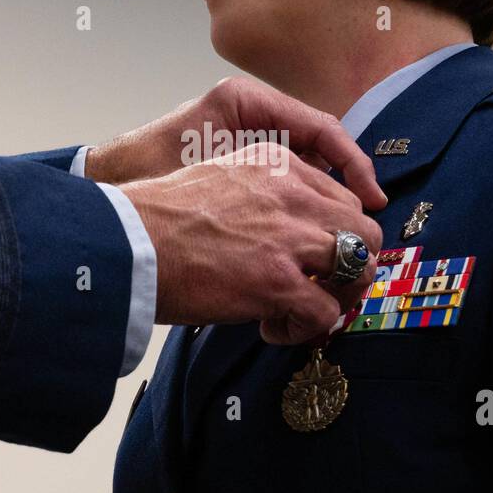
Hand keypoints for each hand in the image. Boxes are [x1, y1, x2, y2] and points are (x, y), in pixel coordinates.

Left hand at [84, 76, 386, 211]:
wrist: (108, 187)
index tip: (370, 200)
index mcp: (247, 100)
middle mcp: (252, 114)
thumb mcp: (209, 168)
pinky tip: (307, 242)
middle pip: (321, 149)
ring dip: (326, 205)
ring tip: (341, 241)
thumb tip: (324, 194)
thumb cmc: (147, 171)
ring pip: (307, 171)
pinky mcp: (241, 163)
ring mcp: (248, 138)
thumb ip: (262, 173)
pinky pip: (286, 184)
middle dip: (346, 189)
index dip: (353, 165)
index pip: (322, 128)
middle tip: (364, 229)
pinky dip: (301, 211)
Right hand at [120, 143, 382, 345]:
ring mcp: (290, 238)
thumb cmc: (161, 219)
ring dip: (337, 297)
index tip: (321, 257)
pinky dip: (306, 329)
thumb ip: (264, 194)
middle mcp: (293, 194)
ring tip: (302, 311)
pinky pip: (323, 314)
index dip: (340, 233)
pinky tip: (273, 326)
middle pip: (365, 230)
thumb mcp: (222, 177)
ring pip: (359, 269)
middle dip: (353, 264)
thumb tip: (288, 233)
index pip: (343, 196)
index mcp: (280, 163)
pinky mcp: (279, 281)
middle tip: (324, 288)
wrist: (127, 242)